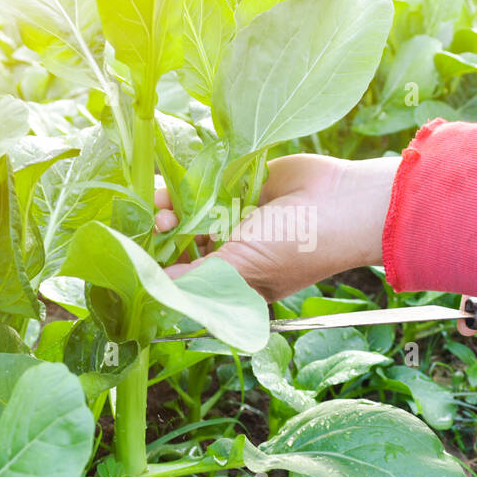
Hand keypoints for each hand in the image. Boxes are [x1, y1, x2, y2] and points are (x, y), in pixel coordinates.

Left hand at [158, 154, 398, 300]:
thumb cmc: (296, 247)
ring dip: (171, 211)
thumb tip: (153, 290)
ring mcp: (235, 219)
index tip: (136, 258)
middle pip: (183, 245)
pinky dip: (185, 187)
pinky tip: (170, 187)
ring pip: (189, 215)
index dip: (159, 270)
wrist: (340, 202)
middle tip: (153, 226)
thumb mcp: (242, 270)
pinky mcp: (239, 186)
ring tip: (162, 208)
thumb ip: (197, 279)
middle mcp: (233, 253)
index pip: (186, 280)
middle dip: (162, 237)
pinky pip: (203, 187)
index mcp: (235, 283)